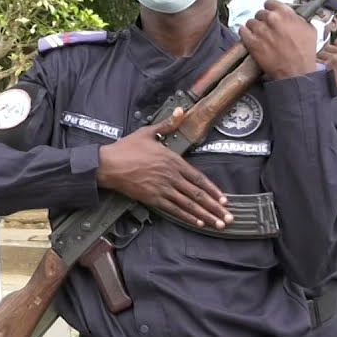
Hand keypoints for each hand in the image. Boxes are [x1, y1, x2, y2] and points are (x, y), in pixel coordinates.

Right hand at [96, 107, 231, 228]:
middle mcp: (170, 176)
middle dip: (215, 207)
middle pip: (197, 194)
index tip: (225, 199)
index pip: (198, 178)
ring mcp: (162, 189)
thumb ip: (167, 124)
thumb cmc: (126, 148)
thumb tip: (181, 111)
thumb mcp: (148, 132)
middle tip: (229, 218)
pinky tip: (197, 223)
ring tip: (218, 224)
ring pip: (188, 204)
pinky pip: (173, 209)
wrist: (108, 164)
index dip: (213, 190)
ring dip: (205, 215)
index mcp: (172, 160)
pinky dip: (186, 217)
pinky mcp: (152, 198)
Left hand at [239, 0, 316, 79]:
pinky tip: (250, 38)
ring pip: (250, 22)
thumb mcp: (309, 29)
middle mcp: (271, 19)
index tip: (271, 14)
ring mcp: (260, 30)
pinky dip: (245, 34)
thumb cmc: (305, 52)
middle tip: (267, 29)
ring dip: (254, 28)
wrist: (296, 71)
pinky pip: (242, 31)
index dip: (270, 9)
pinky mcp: (251, 42)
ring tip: (260, 36)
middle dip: (263, 20)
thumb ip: (298, 18)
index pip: (270, 2)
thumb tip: (293, 14)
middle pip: (260, 13)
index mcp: (285, 13)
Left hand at [318, 38, 336, 97]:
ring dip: (322, 58)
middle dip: (328, 53)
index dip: (336, 45)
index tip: (335, 49)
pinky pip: (316, 60)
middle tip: (330, 60)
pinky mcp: (325, 67)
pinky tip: (321, 70)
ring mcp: (333, 60)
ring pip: (321, 53)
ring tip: (326, 66)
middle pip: (329, 46)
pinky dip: (317, 64)